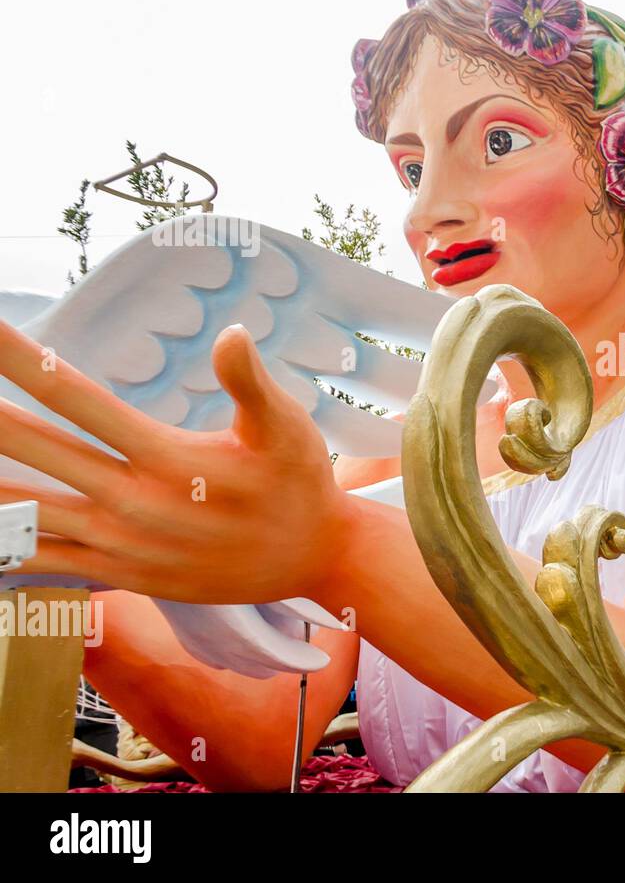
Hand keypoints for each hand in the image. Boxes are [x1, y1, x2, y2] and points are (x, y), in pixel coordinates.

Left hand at [0, 321, 351, 604]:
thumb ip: (250, 381)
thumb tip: (231, 333)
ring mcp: (122, 544)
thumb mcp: (289, 427)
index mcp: (170, 458)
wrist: (312, 559)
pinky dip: (5, 548)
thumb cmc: (300, 483)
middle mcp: (135, 501)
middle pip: (35, 449)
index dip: (21, 361)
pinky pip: (44, 562)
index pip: (77, 397)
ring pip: (26, 511)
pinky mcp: (120, 574)